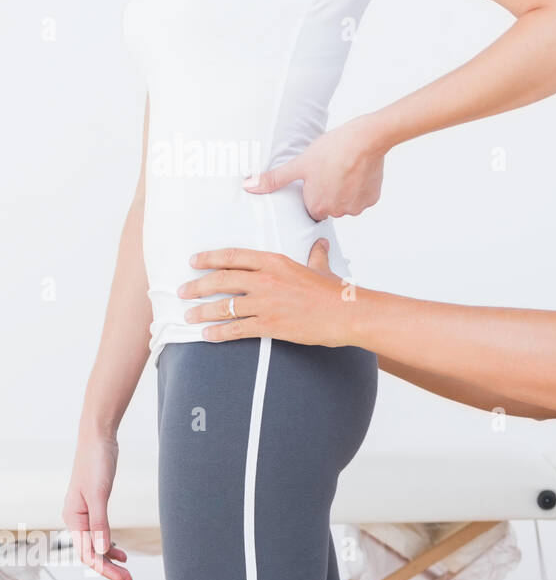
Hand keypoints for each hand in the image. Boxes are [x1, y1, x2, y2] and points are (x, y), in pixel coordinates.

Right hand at [63, 434, 130, 579]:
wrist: (98, 440)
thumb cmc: (96, 464)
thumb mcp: (99, 495)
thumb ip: (100, 523)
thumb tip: (101, 551)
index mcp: (74, 519)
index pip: (88, 554)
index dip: (106, 569)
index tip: (124, 579)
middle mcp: (76, 519)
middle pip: (91, 552)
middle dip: (109, 568)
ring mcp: (85, 513)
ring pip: (95, 544)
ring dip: (110, 558)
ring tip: (126, 571)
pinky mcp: (95, 506)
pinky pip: (100, 533)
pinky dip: (110, 544)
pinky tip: (121, 552)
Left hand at [177, 239, 355, 346]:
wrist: (348, 313)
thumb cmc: (336, 291)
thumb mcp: (322, 268)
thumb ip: (316, 255)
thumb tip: (320, 243)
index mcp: (275, 261)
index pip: (233, 256)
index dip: (209, 258)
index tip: (194, 262)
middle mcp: (266, 280)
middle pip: (221, 280)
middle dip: (197, 286)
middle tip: (183, 292)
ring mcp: (267, 303)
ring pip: (224, 306)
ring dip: (202, 312)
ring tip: (189, 316)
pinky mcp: (270, 325)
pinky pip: (236, 329)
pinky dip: (219, 333)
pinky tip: (207, 335)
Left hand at [241, 115, 386, 220]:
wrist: (364, 140)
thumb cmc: (332, 150)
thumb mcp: (299, 163)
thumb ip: (274, 179)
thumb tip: (249, 186)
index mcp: (318, 205)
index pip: (311, 208)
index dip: (313, 192)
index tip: (316, 179)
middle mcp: (338, 211)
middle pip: (330, 207)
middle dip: (329, 192)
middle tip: (330, 172)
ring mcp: (357, 206)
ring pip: (347, 203)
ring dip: (345, 191)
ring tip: (343, 170)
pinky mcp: (372, 199)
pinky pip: (362, 198)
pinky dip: (360, 188)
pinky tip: (356, 173)